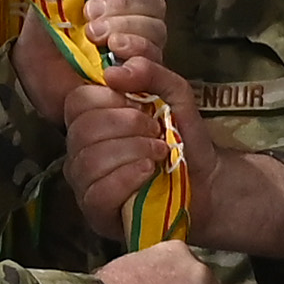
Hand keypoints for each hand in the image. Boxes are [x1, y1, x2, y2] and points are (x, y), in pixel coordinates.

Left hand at [13, 0, 166, 118]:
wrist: (32, 84)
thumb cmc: (45, 40)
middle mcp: (137, 23)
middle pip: (153, 3)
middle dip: (122, 7)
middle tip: (89, 20)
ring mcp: (142, 52)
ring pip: (156, 31)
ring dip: (127, 31)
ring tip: (95, 40)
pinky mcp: (141, 81)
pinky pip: (155, 64)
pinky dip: (136, 59)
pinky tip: (112, 65)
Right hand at [62, 56, 219, 241]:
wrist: (206, 181)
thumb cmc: (182, 135)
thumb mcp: (174, 92)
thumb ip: (150, 70)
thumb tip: (114, 71)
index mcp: (91, 118)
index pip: (77, 100)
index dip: (110, 99)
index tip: (141, 105)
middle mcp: (79, 149)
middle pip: (82, 130)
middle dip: (127, 125)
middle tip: (156, 131)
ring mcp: (84, 183)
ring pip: (89, 160)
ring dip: (133, 150)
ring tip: (159, 152)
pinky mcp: (96, 212)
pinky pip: (98, 192)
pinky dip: (127, 177)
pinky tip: (149, 172)